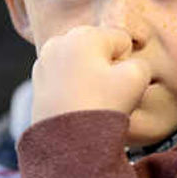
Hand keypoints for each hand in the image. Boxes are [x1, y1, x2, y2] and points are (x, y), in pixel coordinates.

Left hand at [31, 25, 151, 123]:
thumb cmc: (103, 105)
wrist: (68, 143)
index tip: (118, 83)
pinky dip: (73, 88)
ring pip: (81, 64)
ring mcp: (43, 62)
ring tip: (89, 101)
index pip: (121, 40)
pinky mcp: (37, 83)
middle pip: (98, 49)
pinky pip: (65, 79)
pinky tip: (75, 106)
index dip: (128, 63)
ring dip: (90, 78)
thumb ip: (139, 62)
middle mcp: (59, 41)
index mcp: (84, 34)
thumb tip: (126, 67)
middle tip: (104, 93)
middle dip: (106, 67)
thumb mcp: (138, 77)